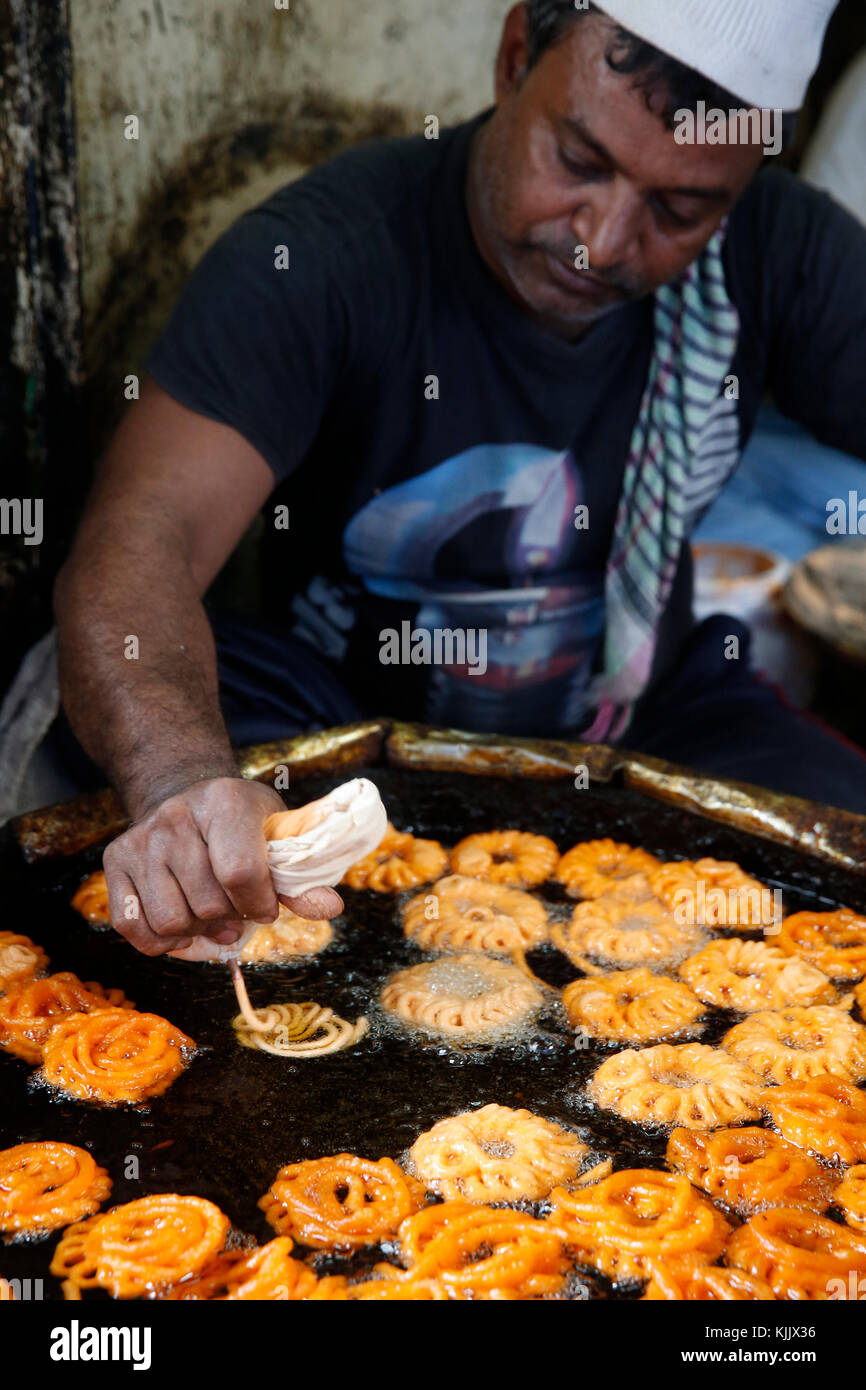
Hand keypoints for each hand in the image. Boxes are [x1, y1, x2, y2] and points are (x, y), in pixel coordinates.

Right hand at [102, 777, 342, 955]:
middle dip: (230, 919)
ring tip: (209, 914)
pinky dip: (159, 940)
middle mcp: (175, 816)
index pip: (241, 873)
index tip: (265, 907)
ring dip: (197, 931)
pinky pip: (133, 926)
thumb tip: (330, 908)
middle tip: (235, 908)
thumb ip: (300, 878)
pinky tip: (180, 923)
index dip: (259, 905)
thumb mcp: (276, 837)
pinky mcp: (114, 861)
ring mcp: (140, 839)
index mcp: (225, 801)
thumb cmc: (242, 823)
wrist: (187, 797)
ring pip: (171, 921)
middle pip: (207, 904)